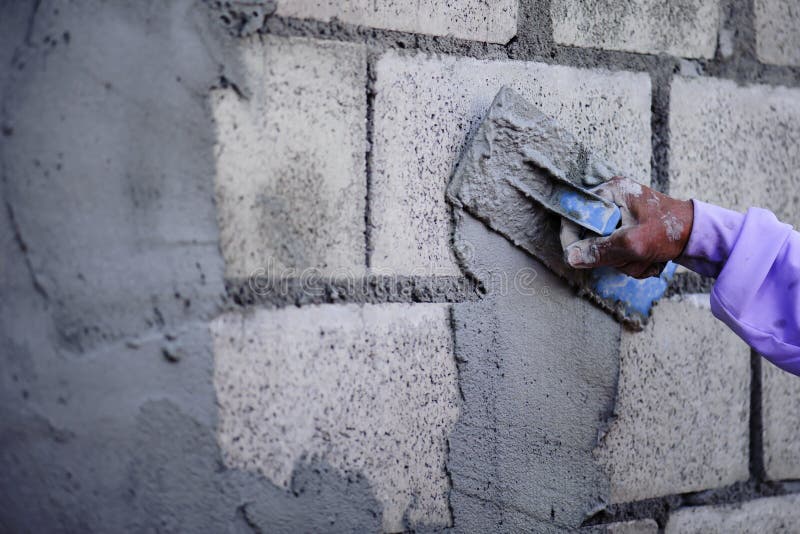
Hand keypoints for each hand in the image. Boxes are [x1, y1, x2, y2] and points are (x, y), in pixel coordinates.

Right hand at [560, 176, 693, 278]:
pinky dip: (630, 261)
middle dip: (610, 254)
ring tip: (645, 259)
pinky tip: (647, 259)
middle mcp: (612, 199)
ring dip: (623, 261)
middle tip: (630, 257)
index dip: (573, 237)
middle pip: (590, 235)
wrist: (699, 236)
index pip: (576, 214)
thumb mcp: (633, 243)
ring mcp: (620, 215)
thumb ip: (601, 251)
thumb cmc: (670, 231)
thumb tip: (571, 257)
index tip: (579, 256)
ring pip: (605, 247)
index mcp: (611, 192)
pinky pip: (617, 250)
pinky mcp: (627, 228)